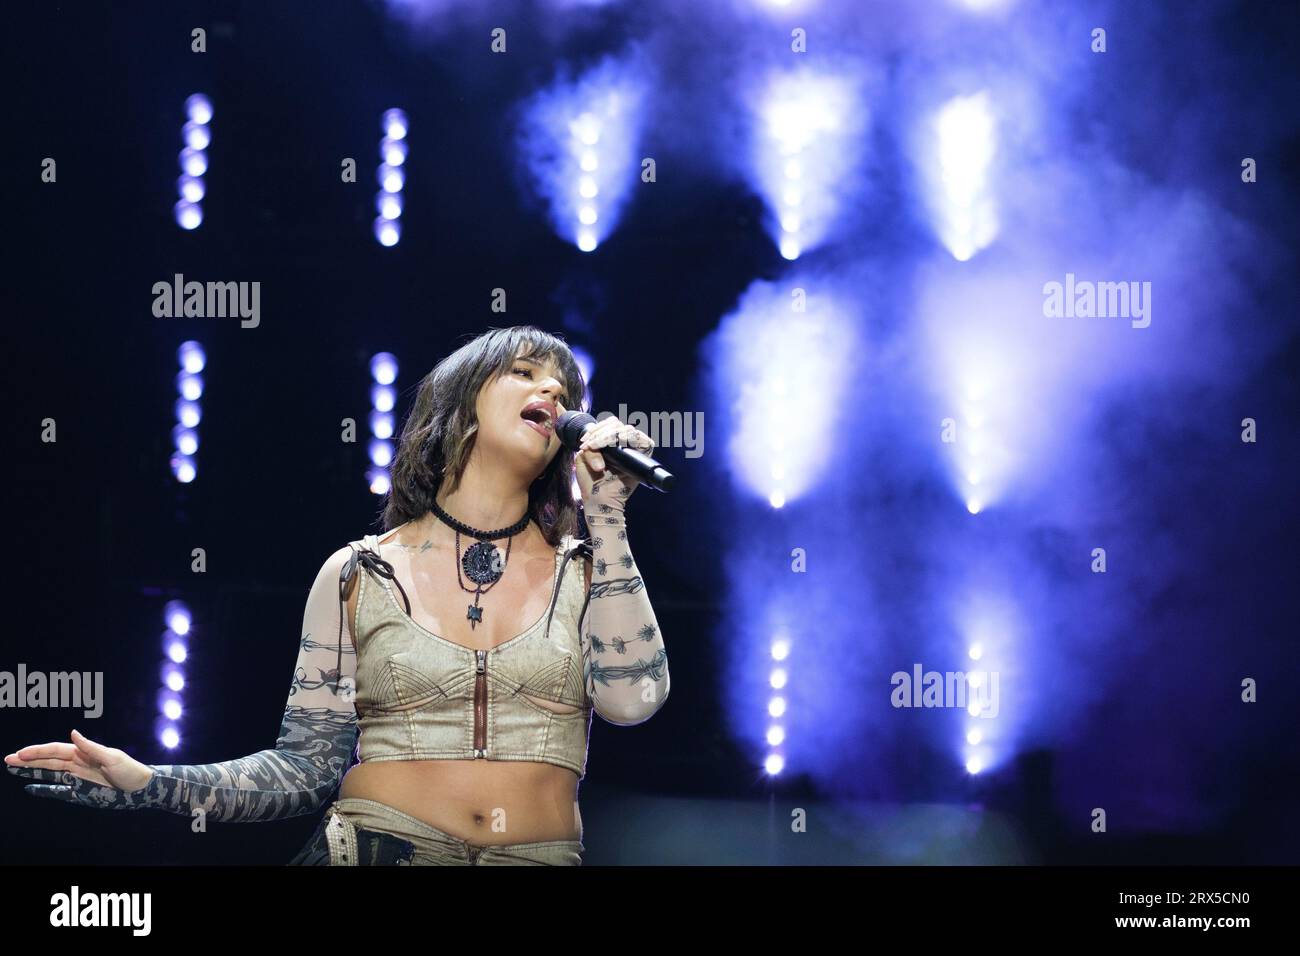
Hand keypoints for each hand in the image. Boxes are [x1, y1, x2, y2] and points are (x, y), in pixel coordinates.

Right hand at [5, 729, 155, 808]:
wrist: (141, 788)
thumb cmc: (130, 770)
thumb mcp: (112, 757)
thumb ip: (91, 747)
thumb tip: (73, 733)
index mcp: (83, 753)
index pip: (55, 750)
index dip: (37, 751)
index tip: (20, 753)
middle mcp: (77, 763)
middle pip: (48, 760)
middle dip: (28, 759)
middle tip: (7, 760)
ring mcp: (77, 777)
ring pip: (49, 772)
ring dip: (32, 770)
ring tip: (13, 768)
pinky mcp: (80, 791)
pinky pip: (58, 789)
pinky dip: (44, 788)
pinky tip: (31, 786)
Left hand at [564, 408, 655, 506]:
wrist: (599, 500)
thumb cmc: (591, 482)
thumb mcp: (582, 458)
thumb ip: (589, 444)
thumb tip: (598, 439)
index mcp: (610, 443)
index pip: (610, 424)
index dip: (597, 428)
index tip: (585, 440)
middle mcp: (623, 444)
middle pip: (617, 424)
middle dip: (600, 432)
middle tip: (589, 445)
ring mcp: (634, 450)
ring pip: (627, 430)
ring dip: (608, 436)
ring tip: (595, 447)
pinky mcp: (643, 456)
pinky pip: (640, 440)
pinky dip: (625, 439)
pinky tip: (612, 447)